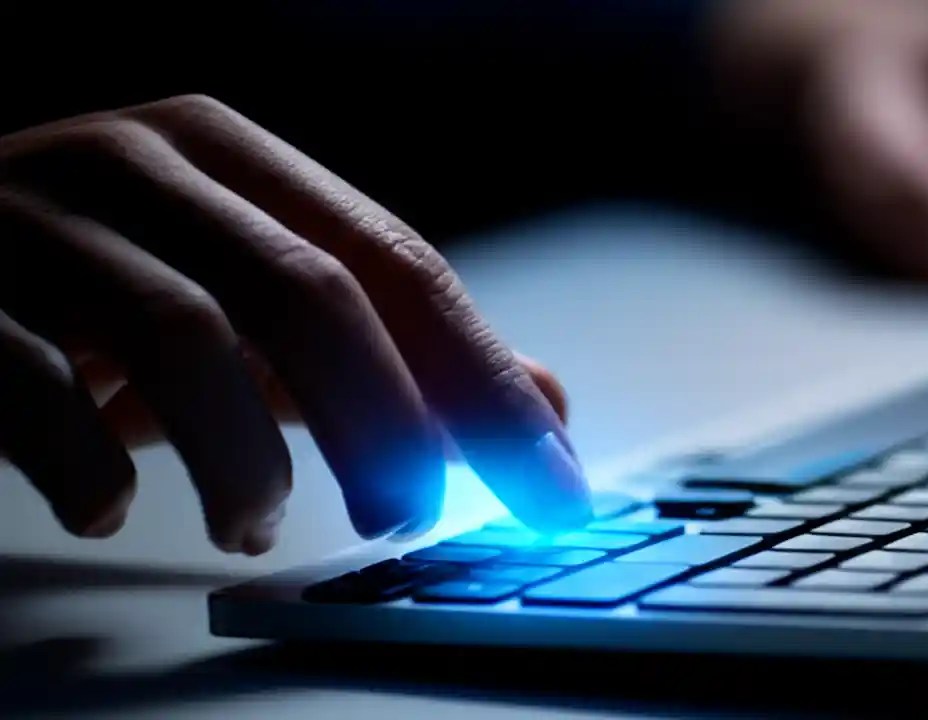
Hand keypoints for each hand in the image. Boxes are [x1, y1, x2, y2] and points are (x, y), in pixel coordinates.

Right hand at [0, 95, 590, 553]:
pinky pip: (33, 387)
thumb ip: (385, 343)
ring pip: (186, 337)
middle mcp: (139, 168)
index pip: (395, 261)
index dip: (480, 378)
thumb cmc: (97, 285)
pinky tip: (111, 510)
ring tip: (252, 525)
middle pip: (309, 292)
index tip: (548, 479)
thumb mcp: (249, 298)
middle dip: (385, 421)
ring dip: (244, 461)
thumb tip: (540, 400)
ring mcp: (30, 221)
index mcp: (230, 157)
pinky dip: (91, 469)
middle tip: (409, 516)